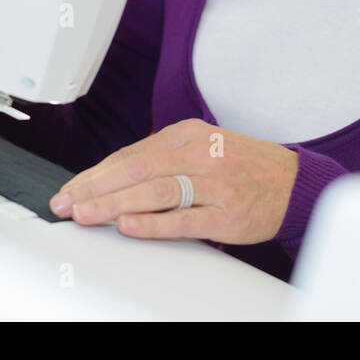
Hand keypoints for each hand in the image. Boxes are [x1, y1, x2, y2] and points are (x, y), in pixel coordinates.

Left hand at [49, 118, 298, 244]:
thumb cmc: (241, 167)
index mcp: (188, 134)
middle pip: (136, 169)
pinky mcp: (228, 212)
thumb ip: (162, 159)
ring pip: (155, 191)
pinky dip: (152, 223)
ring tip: (86, 214)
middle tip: (66, 204)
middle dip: (95, 188)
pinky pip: (184, 218)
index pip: (130, 154)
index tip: (70, 189)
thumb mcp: (201, 148)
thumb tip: (110, 178)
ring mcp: (215, 183)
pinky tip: (128, 226)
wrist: (294, 183)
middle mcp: (199, 153)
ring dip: (114, 203)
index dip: (95, 173)